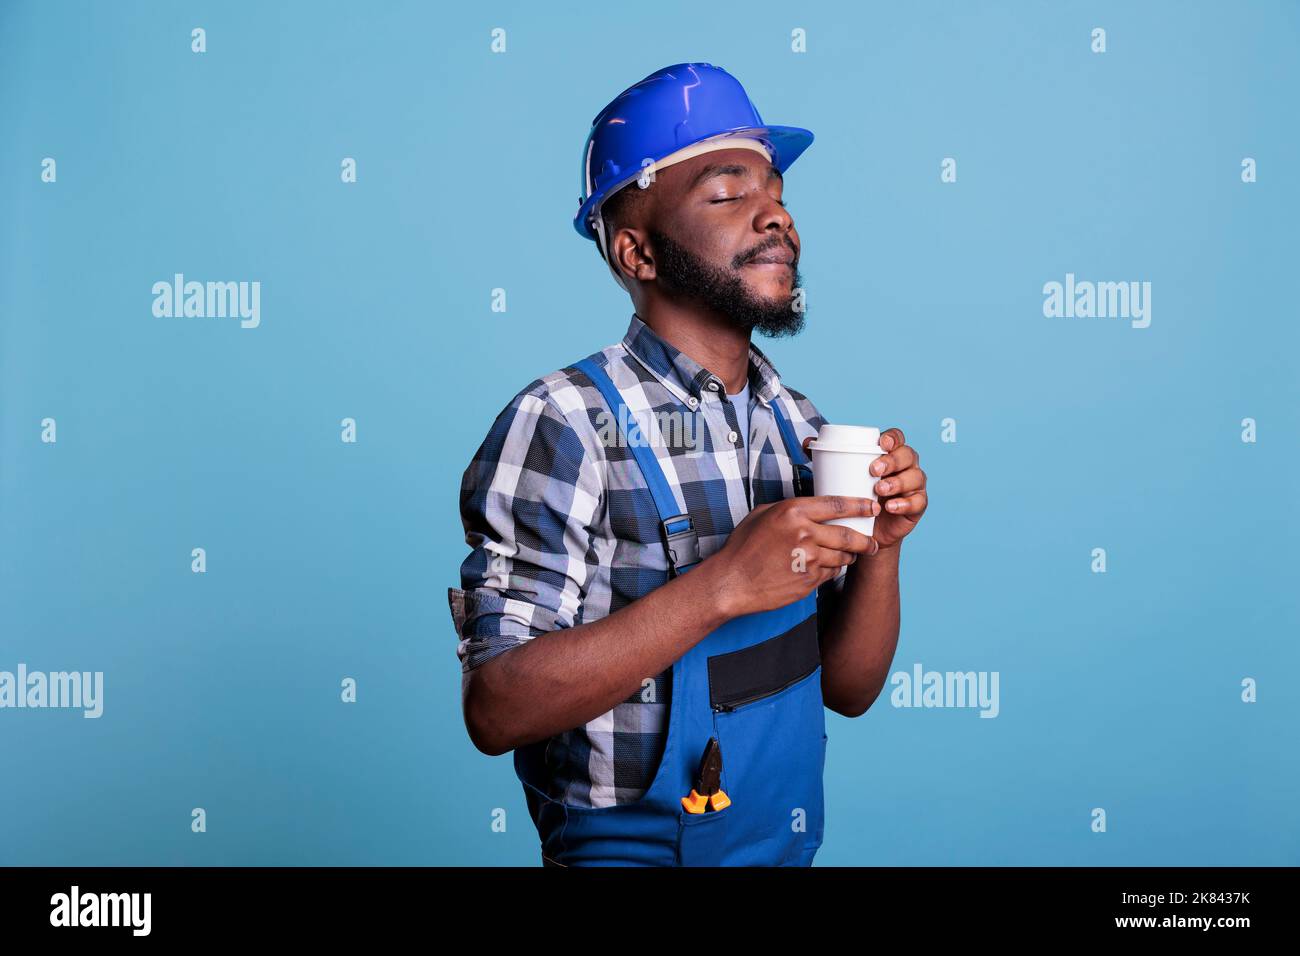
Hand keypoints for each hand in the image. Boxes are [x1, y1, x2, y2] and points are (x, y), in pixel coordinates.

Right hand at [706, 495, 879, 618]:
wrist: (732, 582)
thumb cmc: (743, 547)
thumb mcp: (762, 515)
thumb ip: (789, 509)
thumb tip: (809, 507)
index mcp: (793, 511)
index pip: (837, 505)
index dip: (859, 506)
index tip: (872, 507)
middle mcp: (804, 533)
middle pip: (848, 534)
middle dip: (865, 539)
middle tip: (872, 542)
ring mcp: (808, 558)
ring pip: (842, 556)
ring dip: (849, 556)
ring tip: (850, 555)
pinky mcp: (809, 580)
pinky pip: (831, 573)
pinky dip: (832, 570)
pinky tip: (825, 568)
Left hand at [802, 427, 926, 550]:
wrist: (867, 530)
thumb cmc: (856, 495)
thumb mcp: (843, 476)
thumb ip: (828, 458)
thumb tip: (806, 443)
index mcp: (890, 453)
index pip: (897, 438)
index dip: (892, 437)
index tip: (880, 443)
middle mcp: (906, 466)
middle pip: (907, 455)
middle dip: (892, 460)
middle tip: (873, 470)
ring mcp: (914, 485)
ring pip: (915, 477)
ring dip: (897, 481)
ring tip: (879, 489)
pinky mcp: (917, 506)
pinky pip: (917, 502)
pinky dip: (905, 503)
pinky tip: (891, 506)